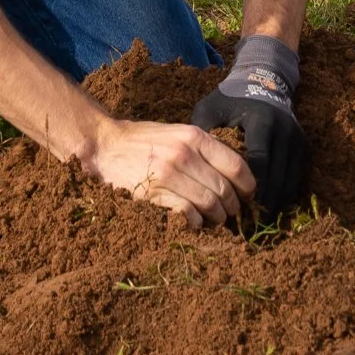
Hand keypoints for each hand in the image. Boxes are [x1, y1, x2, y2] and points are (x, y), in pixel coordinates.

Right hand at [82, 118, 255, 227]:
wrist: (105, 145)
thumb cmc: (143, 140)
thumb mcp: (177, 132)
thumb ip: (203, 147)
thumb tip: (233, 170)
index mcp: (194, 137)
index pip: (235, 164)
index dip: (247, 184)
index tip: (248, 194)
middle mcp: (184, 154)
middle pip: (224, 189)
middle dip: (233, 206)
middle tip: (233, 212)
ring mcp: (169, 175)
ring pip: (209, 204)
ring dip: (218, 217)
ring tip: (216, 219)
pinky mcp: (154, 194)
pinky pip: (188, 214)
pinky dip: (197, 222)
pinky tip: (196, 222)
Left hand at [190, 87, 310, 215]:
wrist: (263, 81)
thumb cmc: (230, 99)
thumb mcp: (210, 109)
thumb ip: (201, 133)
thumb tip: (187, 164)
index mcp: (262, 121)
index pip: (258, 162)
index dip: (247, 186)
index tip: (234, 204)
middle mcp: (285, 130)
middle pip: (276, 176)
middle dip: (261, 202)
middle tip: (245, 222)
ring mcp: (297, 140)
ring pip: (289, 181)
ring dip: (274, 203)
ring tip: (257, 222)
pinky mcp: (304, 148)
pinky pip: (296, 178)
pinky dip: (283, 195)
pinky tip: (269, 208)